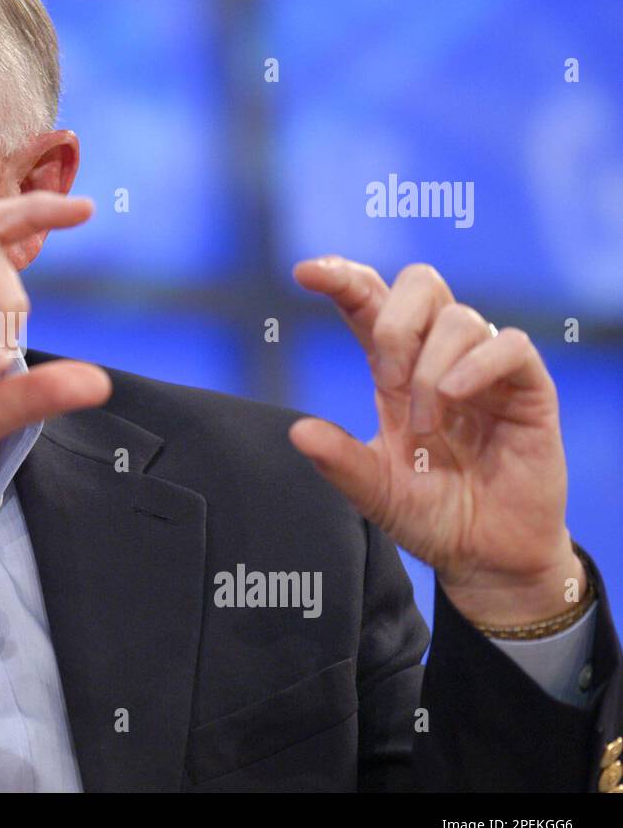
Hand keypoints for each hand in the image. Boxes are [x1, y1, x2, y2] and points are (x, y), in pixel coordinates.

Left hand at [288, 256, 582, 626]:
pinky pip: (510, 345)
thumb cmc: (431, 514)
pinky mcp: (528, 389)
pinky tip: (455, 395)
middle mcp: (438, 358)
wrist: (485, 555)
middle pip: (420, 284)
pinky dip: (478, 362)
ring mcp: (484, 370)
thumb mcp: (374, 491)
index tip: (305, 272)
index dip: (341, 278)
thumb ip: (339, 461)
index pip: (368, 303)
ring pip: (459, 317)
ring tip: (428, 425)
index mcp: (394, 371)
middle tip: (387, 379)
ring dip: (431, 369)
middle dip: (396, 321)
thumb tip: (298, 431)